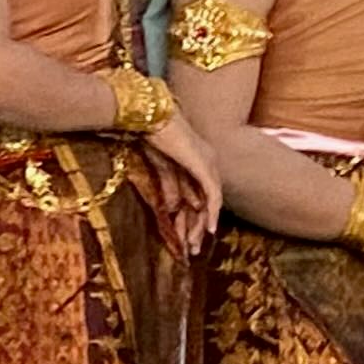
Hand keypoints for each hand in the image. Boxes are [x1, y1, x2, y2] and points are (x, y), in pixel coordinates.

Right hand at [143, 116, 226, 254]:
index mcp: (199, 161)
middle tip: (192, 249)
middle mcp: (209, 163)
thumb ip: (170, 186)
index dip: (192, 218)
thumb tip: (175, 208)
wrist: (151, 115)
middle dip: (196, 228)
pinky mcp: (205, 166)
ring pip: (210, 203)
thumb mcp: (161, 166)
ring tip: (196, 246)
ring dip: (202, 226)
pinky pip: (212, 196)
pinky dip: (211, 213)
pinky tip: (209, 229)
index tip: (185, 237)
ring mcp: (209, 164)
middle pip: (206, 202)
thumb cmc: (152, 134)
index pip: (199, 195)